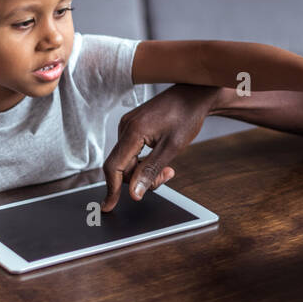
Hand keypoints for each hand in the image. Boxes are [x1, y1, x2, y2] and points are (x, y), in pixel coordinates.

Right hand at [101, 84, 217, 211]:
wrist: (194, 94)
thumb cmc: (186, 117)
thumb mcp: (172, 148)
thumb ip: (151, 172)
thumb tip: (134, 193)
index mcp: (132, 131)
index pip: (114, 167)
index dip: (112, 189)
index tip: (108, 207)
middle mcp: (125, 127)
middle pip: (122, 167)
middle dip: (141, 178)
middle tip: (167, 175)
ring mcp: (128, 125)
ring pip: (128, 161)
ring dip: (145, 170)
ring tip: (168, 167)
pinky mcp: (133, 126)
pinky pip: (132, 151)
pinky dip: (145, 160)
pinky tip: (161, 156)